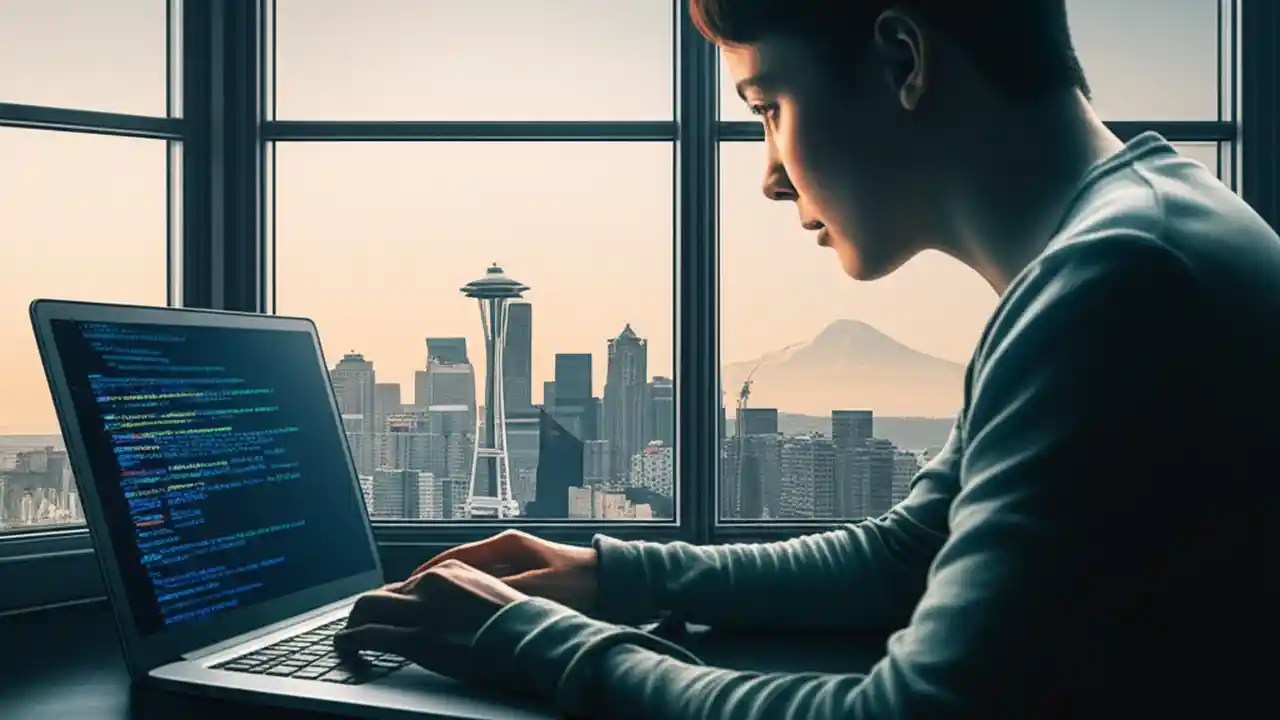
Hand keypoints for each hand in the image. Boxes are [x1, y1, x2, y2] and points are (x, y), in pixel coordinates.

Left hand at [334, 560, 525, 679]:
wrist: (535, 640)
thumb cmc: (523, 623)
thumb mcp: (497, 594)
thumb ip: (469, 594)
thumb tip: (454, 606)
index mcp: (452, 570)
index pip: (409, 582)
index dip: (395, 601)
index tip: (390, 612)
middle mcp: (432, 583)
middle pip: (383, 591)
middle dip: (367, 608)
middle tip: (361, 624)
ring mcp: (422, 609)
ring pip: (367, 606)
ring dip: (354, 621)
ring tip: (348, 635)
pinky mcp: (416, 638)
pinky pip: (368, 635)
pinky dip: (349, 641)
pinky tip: (344, 646)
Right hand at [409, 529, 599, 613]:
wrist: (610, 581)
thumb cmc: (577, 582)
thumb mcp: (534, 588)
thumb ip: (500, 590)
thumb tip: (468, 594)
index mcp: (507, 544)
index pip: (457, 554)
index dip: (431, 569)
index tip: (409, 582)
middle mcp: (508, 548)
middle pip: (463, 564)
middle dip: (439, 579)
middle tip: (414, 596)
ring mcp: (517, 559)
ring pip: (476, 575)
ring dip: (456, 588)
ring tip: (433, 604)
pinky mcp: (525, 573)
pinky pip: (490, 583)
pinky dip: (474, 593)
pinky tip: (466, 608)